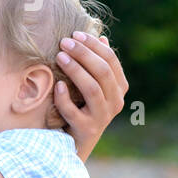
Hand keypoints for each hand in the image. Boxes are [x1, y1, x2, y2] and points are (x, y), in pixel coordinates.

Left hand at [54, 32, 129, 159]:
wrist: (76, 144)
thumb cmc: (83, 107)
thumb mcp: (93, 86)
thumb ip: (99, 64)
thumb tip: (102, 37)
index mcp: (119, 88)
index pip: (111, 61)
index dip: (93, 45)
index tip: (75, 33)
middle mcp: (115, 102)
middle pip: (103, 72)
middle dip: (83, 53)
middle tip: (64, 42)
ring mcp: (102, 117)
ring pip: (92, 89)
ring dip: (75, 70)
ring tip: (59, 56)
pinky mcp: (86, 130)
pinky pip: (74, 111)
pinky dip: (65, 98)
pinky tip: (58, 85)